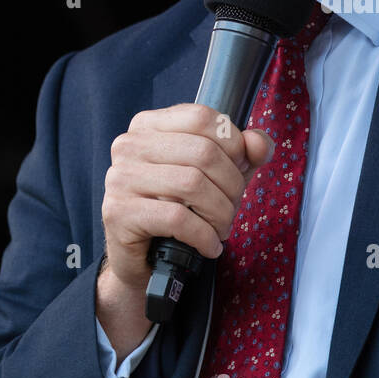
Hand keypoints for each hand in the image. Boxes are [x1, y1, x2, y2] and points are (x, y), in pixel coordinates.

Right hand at [96, 103, 274, 353]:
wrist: (145, 259)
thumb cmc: (181, 208)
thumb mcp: (219, 174)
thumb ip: (245, 153)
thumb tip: (260, 143)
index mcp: (150, 125)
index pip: (203, 118)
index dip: (233, 145)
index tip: (239, 170)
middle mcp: (129, 145)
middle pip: (203, 153)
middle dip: (231, 186)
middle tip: (231, 208)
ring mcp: (120, 178)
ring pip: (192, 184)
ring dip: (220, 213)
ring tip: (221, 228)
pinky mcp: (118, 212)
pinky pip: (177, 218)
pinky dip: (204, 236)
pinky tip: (209, 246)